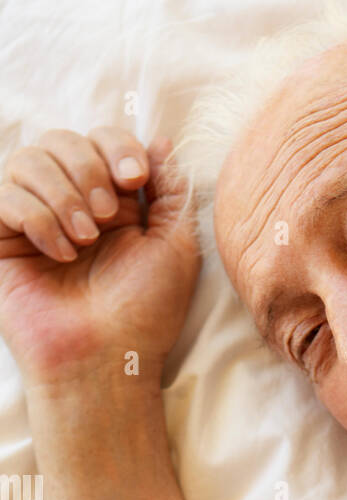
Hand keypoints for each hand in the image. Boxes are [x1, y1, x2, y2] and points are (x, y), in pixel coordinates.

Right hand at [0, 127, 199, 385]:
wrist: (105, 360)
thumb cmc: (145, 313)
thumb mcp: (176, 247)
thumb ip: (171, 190)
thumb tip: (161, 141)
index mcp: (112, 204)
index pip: (102, 140)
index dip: (116, 146)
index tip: (134, 178)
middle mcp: (71, 206)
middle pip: (62, 139)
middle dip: (88, 169)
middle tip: (105, 218)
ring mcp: (33, 221)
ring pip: (29, 159)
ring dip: (62, 194)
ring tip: (84, 240)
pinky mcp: (1, 240)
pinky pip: (4, 195)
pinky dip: (36, 217)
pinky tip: (59, 253)